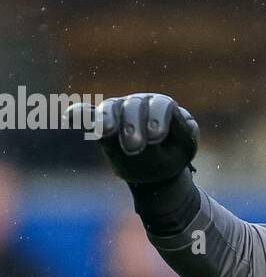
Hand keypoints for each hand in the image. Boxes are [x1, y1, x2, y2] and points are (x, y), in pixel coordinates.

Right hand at [73, 93, 198, 186]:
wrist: (156, 171)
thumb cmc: (172, 156)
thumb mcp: (184, 150)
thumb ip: (184, 135)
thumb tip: (182, 119)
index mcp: (162, 107)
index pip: (161, 106)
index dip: (158, 119)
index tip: (156, 138)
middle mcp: (139, 104)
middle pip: (135, 106)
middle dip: (133, 126)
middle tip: (135, 149)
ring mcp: (119, 111)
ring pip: (111, 108)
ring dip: (107, 119)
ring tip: (105, 133)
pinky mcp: (103, 123)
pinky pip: (87, 115)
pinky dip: (79, 114)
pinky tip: (70, 117)